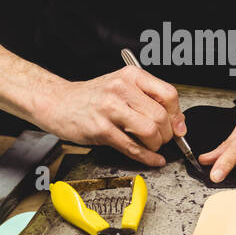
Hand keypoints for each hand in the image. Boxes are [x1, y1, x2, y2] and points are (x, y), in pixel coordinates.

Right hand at [36, 66, 185, 166]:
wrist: (58, 102)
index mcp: (130, 75)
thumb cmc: (91, 97)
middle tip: (163, 139)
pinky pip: (132, 147)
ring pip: (149, 132)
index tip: (178, 126)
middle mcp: (121, 88)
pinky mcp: (101, 129)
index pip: (168, 94)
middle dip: (167, 134)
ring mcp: (110, 109)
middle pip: (160, 116)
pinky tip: (152, 159)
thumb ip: (148, 100)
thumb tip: (177, 123)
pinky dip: (147, 157)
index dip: (177, 115)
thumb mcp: (121, 87)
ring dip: (156, 145)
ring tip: (152, 146)